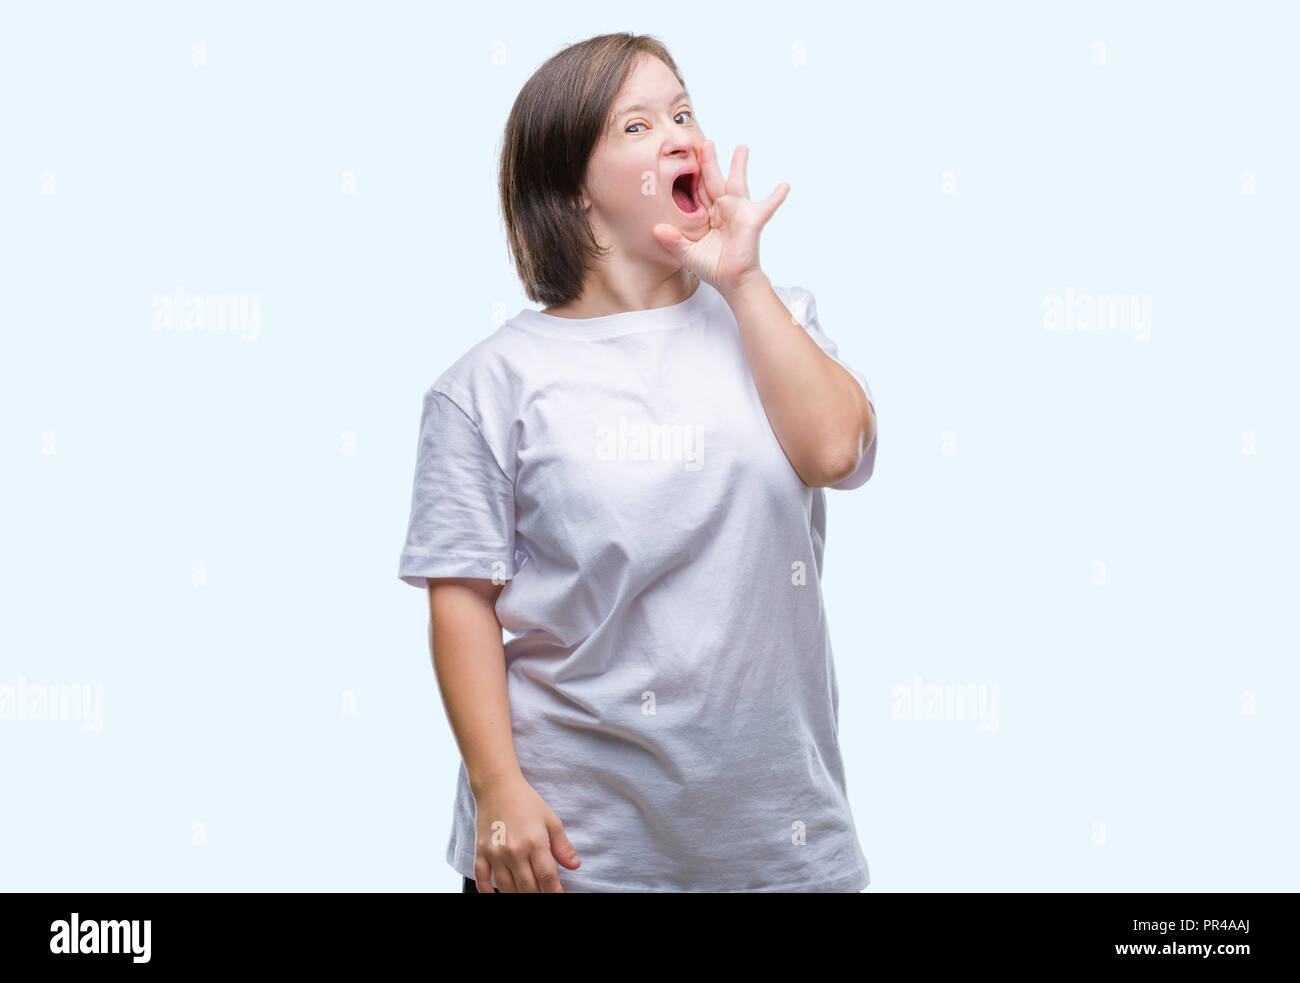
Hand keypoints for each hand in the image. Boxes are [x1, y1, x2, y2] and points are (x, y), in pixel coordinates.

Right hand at [471, 773, 580, 892]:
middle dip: (537, 895)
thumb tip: (574, 866)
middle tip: (542, 895)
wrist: (497, 786)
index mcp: (535, 842)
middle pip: (528, 886)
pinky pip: (481, 878)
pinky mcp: (480, 851)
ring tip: (525, 895)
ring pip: (506, 887)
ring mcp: (495, 853)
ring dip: (517, 895)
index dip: (554, 891)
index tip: (558, 895)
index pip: (547, 877)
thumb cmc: (527, 802)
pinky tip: (496, 896)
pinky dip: (487, 891)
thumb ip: (562, 845)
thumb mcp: (551, 820)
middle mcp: (514, 851)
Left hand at [652, 140, 788, 298]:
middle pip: (714, 179)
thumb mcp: (687, 253)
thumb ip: (673, 240)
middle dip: (710, 161)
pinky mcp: (752, 220)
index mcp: (706, 214)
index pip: (697, 190)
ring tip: (742, 148)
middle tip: (706, 142)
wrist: (732, 282)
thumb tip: (656, 229)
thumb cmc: (713, 267)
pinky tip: (785, 185)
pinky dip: (776, 197)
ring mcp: (738, 212)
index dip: (692, 173)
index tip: (686, 155)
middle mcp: (722, 209)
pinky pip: (767, 206)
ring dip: (739, 165)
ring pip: (737, 183)